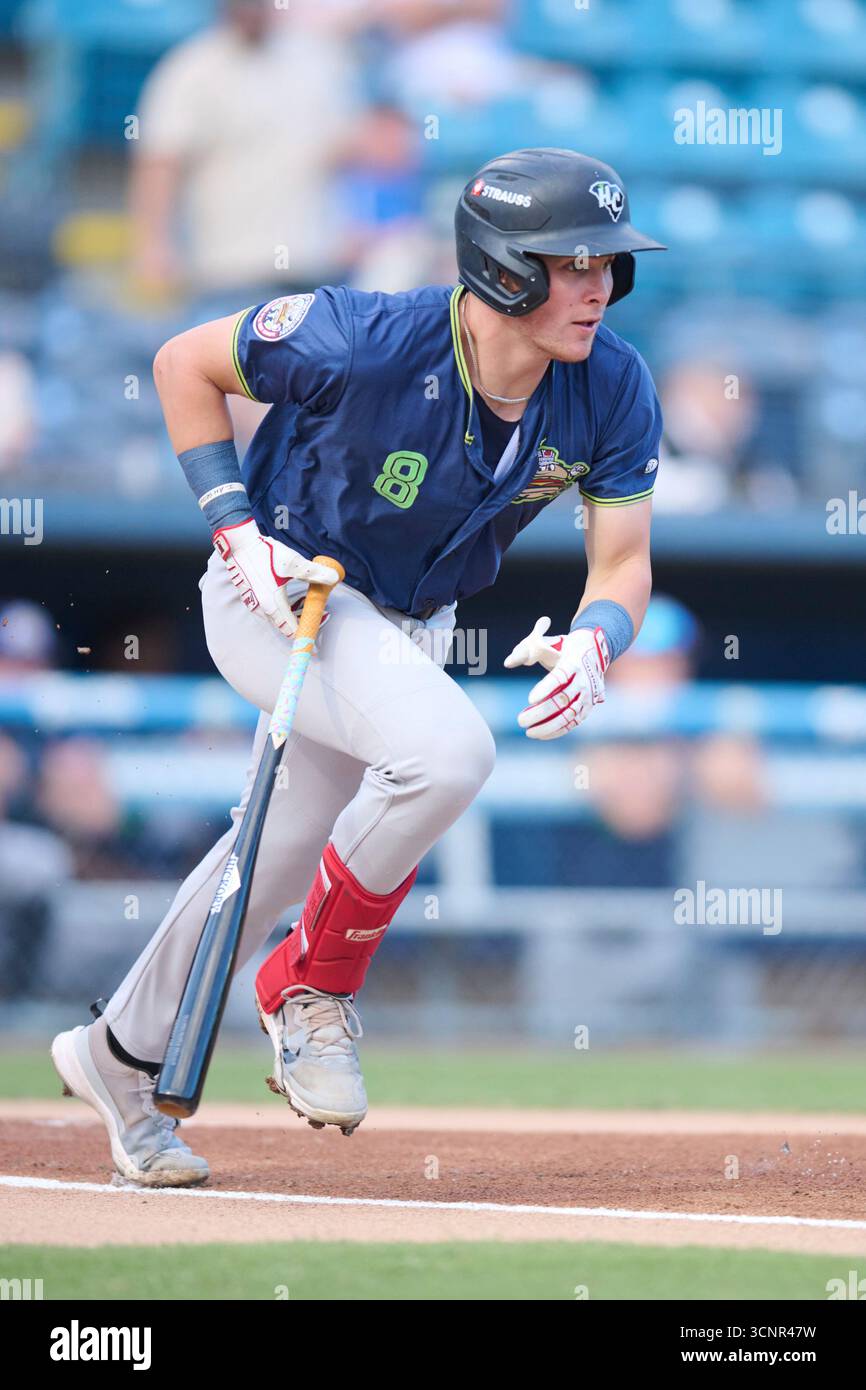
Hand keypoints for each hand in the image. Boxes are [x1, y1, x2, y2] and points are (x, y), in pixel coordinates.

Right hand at [213, 518, 339, 636]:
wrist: (239, 545)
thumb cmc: (266, 553)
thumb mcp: (294, 563)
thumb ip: (315, 573)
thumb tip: (335, 578)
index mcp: (274, 604)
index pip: (292, 631)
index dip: (305, 637)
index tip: (316, 644)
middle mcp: (262, 609)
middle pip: (285, 627)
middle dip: (302, 624)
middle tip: (316, 615)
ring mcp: (254, 604)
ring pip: (277, 619)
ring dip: (292, 616)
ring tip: (304, 603)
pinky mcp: (251, 598)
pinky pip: (269, 612)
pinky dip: (282, 610)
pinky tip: (289, 596)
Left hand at [504, 616, 609, 738]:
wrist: (592, 653)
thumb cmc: (562, 650)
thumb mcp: (548, 645)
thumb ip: (527, 652)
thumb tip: (508, 662)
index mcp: (573, 663)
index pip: (559, 677)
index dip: (545, 688)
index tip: (530, 699)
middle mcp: (583, 680)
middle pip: (562, 699)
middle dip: (540, 713)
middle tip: (520, 721)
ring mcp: (587, 695)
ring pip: (568, 714)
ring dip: (548, 726)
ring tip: (528, 731)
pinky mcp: (588, 707)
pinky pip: (573, 723)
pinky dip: (557, 731)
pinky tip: (540, 735)